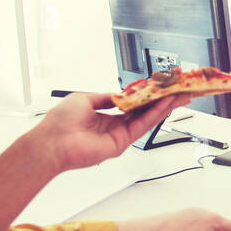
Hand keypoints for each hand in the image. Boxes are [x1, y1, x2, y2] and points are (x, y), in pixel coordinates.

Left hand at [34, 91, 191, 174]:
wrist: (52, 142)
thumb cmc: (60, 122)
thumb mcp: (84, 98)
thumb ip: (105, 97)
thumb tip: (119, 93)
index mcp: (104, 115)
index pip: (132, 104)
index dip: (146, 95)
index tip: (159, 87)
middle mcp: (113, 126)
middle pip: (144, 111)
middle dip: (162, 101)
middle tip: (178, 91)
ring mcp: (118, 136)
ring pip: (147, 118)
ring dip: (164, 106)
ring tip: (179, 95)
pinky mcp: (121, 143)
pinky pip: (141, 126)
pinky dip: (155, 114)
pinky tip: (165, 104)